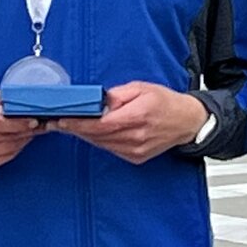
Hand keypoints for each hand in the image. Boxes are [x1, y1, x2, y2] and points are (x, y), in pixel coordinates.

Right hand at [0, 88, 39, 172]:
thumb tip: (8, 106)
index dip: (18, 123)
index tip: (33, 120)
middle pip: (6, 137)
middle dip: (26, 131)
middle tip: (39, 124)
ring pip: (9, 149)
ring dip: (24, 140)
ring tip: (31, 131)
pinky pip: (6, 158)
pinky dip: (17, 149)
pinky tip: (20, 140)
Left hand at [69, 82, 207, 164]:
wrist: (187, 122)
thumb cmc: (166, 103)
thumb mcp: (142, 88)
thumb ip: (118, 94)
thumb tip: (99, 101)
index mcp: (138, 116)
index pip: (101, 124)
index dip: (79, 124)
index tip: (63, 120)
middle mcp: (136, 137)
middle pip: (97, 136)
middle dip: (76, 129)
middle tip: (59, 122)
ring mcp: (135, 150)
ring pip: (101, 144)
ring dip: (85, 135)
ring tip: (72, 126)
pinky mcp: (135, 157)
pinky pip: (110, 149)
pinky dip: (99, 141)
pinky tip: (93, 133)